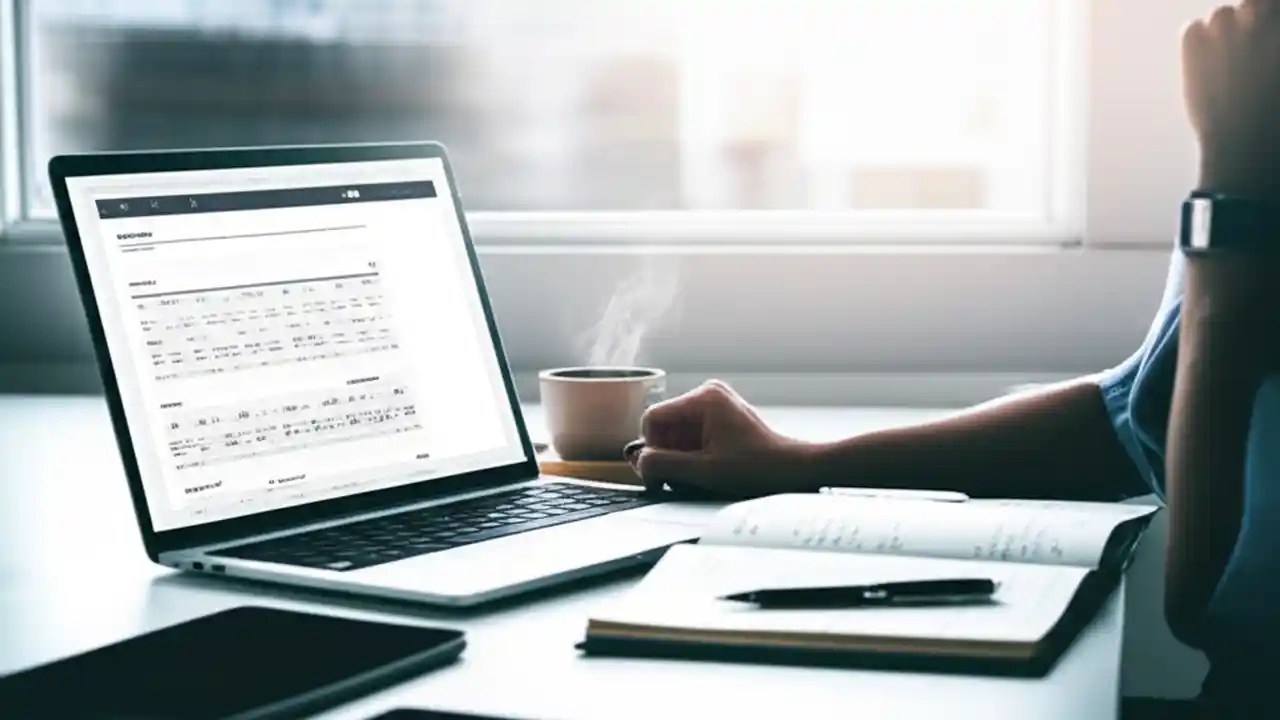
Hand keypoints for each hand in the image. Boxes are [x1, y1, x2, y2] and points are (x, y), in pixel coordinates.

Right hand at [629, 380, 817, 497]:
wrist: (793, 470)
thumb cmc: (757, 470)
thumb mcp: (704, 472)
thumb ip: (664, 465)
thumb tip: (638, 461)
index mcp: (703, 399)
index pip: (652, 419)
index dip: (651, 450)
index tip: (661, 475)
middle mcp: (707, 393)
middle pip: (664, 425)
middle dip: (667, 453)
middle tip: (681, 480)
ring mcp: (715, 402)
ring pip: (675, 431)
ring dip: (679, 456)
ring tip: (697, 476)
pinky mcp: (721, 414)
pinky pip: (691, 433)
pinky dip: (691, 453)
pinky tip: (705, 469)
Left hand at [1184, 1, 1279, 197]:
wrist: (1247, 145)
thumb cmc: (1275, 120)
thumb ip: (1275, 49)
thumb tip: (1269, 46)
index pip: (1274, 5)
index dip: (1271, 18)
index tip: (1268, 32)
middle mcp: (1261, 22)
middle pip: (1255, 1)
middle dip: (1254, 16)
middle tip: (1250, 44)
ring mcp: (1225, 32)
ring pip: (1222, 13)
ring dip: (1224, 29)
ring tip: (1228, 61)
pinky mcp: (1194, 47)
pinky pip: (1191, 29)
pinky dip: (1196, 42)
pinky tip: (1204, 65)